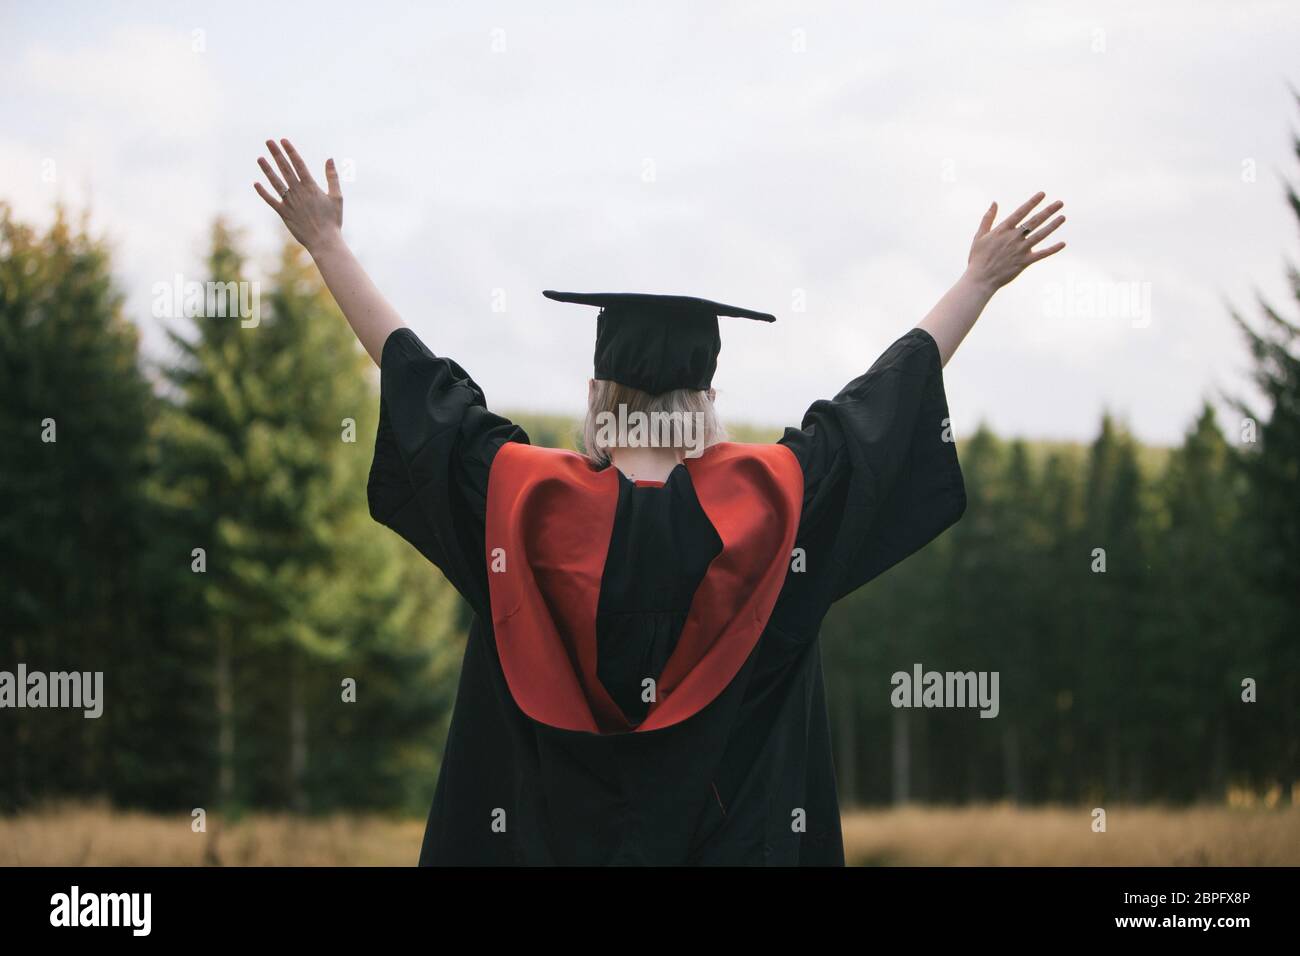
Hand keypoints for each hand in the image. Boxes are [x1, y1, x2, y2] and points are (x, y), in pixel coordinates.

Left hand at [254, 138, 342, 252]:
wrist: (324, 240)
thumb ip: (332, 177)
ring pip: (275, 182)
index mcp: (311, 187)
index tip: (283, 141)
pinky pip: (271, 200)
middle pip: (285, 169)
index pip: (298, 164)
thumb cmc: (333, 220)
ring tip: (259, 158)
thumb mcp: (337, 197)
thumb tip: (330, 159)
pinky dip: (263, 192)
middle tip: (268, 142)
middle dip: (276, 154)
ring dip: (267, 169)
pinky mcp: (284, 213)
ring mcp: (289, 202)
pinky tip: (256, 183)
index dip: (290, 151)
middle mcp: (298, 192)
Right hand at [966, 192, 1065, 290]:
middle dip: (1048, 211)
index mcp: (1003, 230)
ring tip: (1063, 217)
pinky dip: (1052, 249)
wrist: (980, 279)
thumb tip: (994, 203)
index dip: (1032, 202)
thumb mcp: (979, 236)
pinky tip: (1062, 243)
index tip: (1043, 194)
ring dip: (1053, 225)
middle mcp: (1013, 237)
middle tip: (1060, 203)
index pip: (1021, 212)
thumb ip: (988, 218)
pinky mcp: (1024, 261)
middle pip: (1034, 221)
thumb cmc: (978, 258)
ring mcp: (1020, 249)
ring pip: (1040, 235)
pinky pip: (1042, 254)